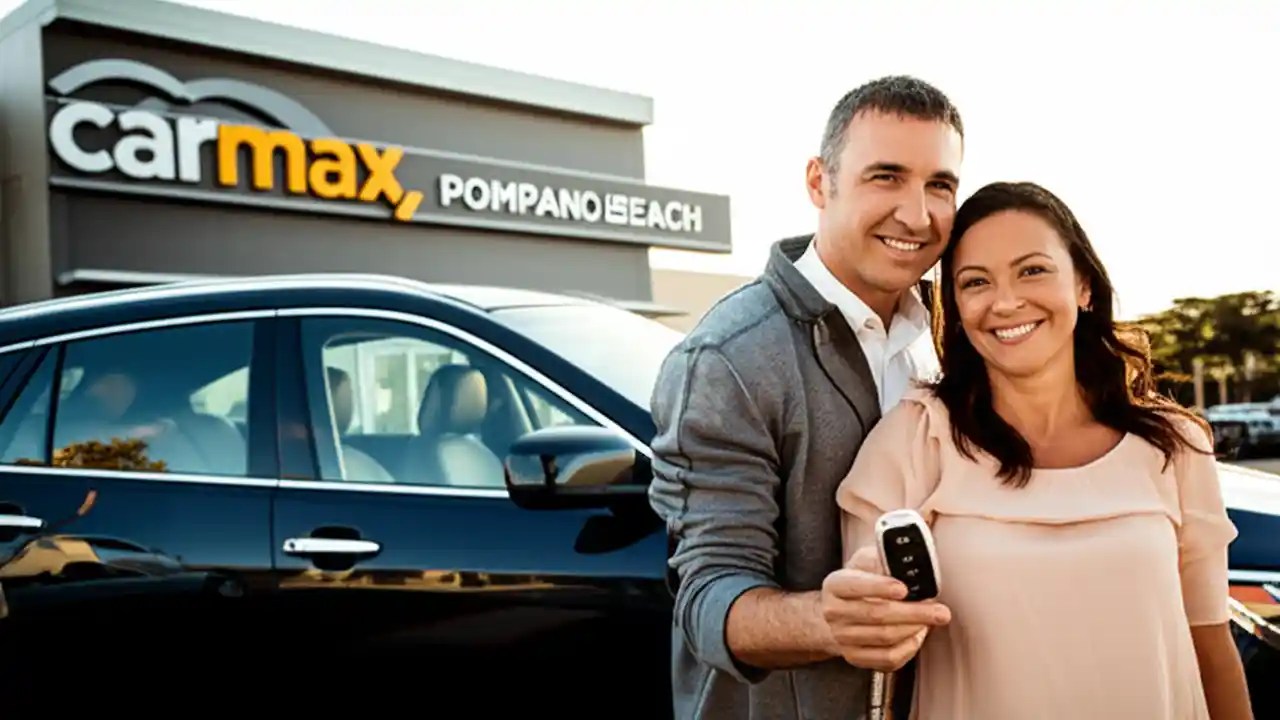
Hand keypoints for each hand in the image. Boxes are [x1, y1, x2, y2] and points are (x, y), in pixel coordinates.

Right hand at [820, 545, 950, 671]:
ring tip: (931, 619)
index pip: (855, 586)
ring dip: (914, 628)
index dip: (880, 587)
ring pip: (885, 637)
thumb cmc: (859, 585)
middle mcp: (834, 613)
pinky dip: (908, 648)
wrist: (839, 613)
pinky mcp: (855, 657)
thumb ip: (882, 558)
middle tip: (939, 610)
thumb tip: (906, 560)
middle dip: (913, 612)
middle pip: (876, 614)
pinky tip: (917, 634)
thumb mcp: (865, 563)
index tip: (903, 588)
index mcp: (835, 585)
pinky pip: (888, 658)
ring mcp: (843, 638)